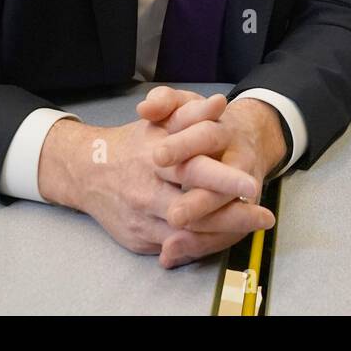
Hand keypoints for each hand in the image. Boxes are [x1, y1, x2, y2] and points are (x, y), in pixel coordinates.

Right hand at [35, 87, 270, 267]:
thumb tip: (219, 103)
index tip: (252, 186)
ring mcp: (142, 219)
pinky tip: (227, 238)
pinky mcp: (138, 238)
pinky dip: (201, 246)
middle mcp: (147, 191)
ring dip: (223, 234)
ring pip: (187, 234)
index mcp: (155, 158)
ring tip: (254, 226)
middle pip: (193, 209)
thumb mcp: (160, 118)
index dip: (223, 180)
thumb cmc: (136, 142)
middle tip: (264, 217)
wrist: (86, 171)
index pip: (193, 171)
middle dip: (231, 216)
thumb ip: (190, 110)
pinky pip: (174, 248)